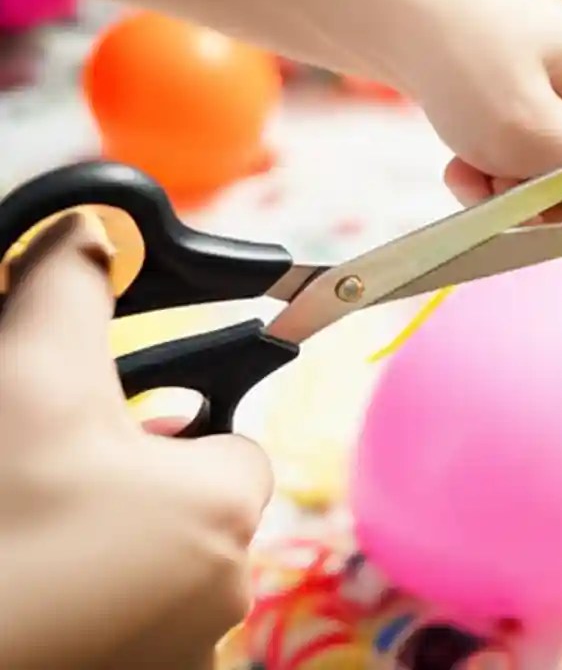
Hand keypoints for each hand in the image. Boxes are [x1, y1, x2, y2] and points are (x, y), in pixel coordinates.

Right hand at [0, 212, 271, 669]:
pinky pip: (143, 628)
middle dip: (144, 486)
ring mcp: (182, 648)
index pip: (235, 446)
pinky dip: (108, 605)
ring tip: (47, 532)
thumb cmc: (2, 518)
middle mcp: (224, 589)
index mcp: (223, 506)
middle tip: (66, 477)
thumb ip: (72, 293)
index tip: (131, 423)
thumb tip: (88, 235)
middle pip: (200, 511)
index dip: (180, 425)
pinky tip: (51, 584)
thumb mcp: (29, 379)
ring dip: (123, 548)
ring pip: (168, 572)